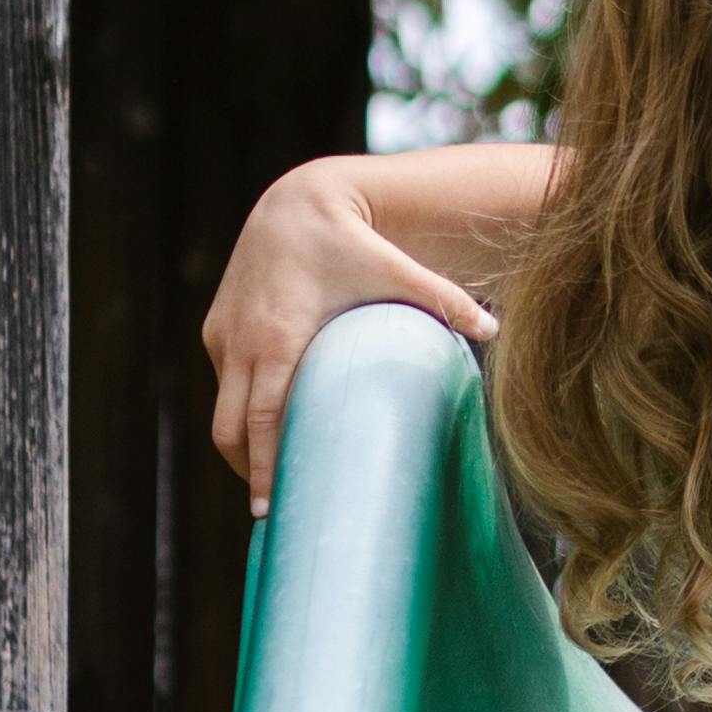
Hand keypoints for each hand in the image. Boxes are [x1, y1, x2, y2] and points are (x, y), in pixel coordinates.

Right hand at [201, 157, 498, 512]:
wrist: (296, 200)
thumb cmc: (351, 241)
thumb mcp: (396, 269)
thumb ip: (444, 300)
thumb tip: (496, 327)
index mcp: (280, 338)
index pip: (261, 419)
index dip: (261, 467)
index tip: (268, 507)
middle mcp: (242, 341)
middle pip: (230, 429)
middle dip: (247, 472)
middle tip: (271, 510)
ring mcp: (222, 336)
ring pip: (222, 410)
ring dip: (242, 446)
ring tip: (269, 479)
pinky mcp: (215, 328)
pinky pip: (223, 383)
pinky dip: (238, 410)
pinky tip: (265, 430)